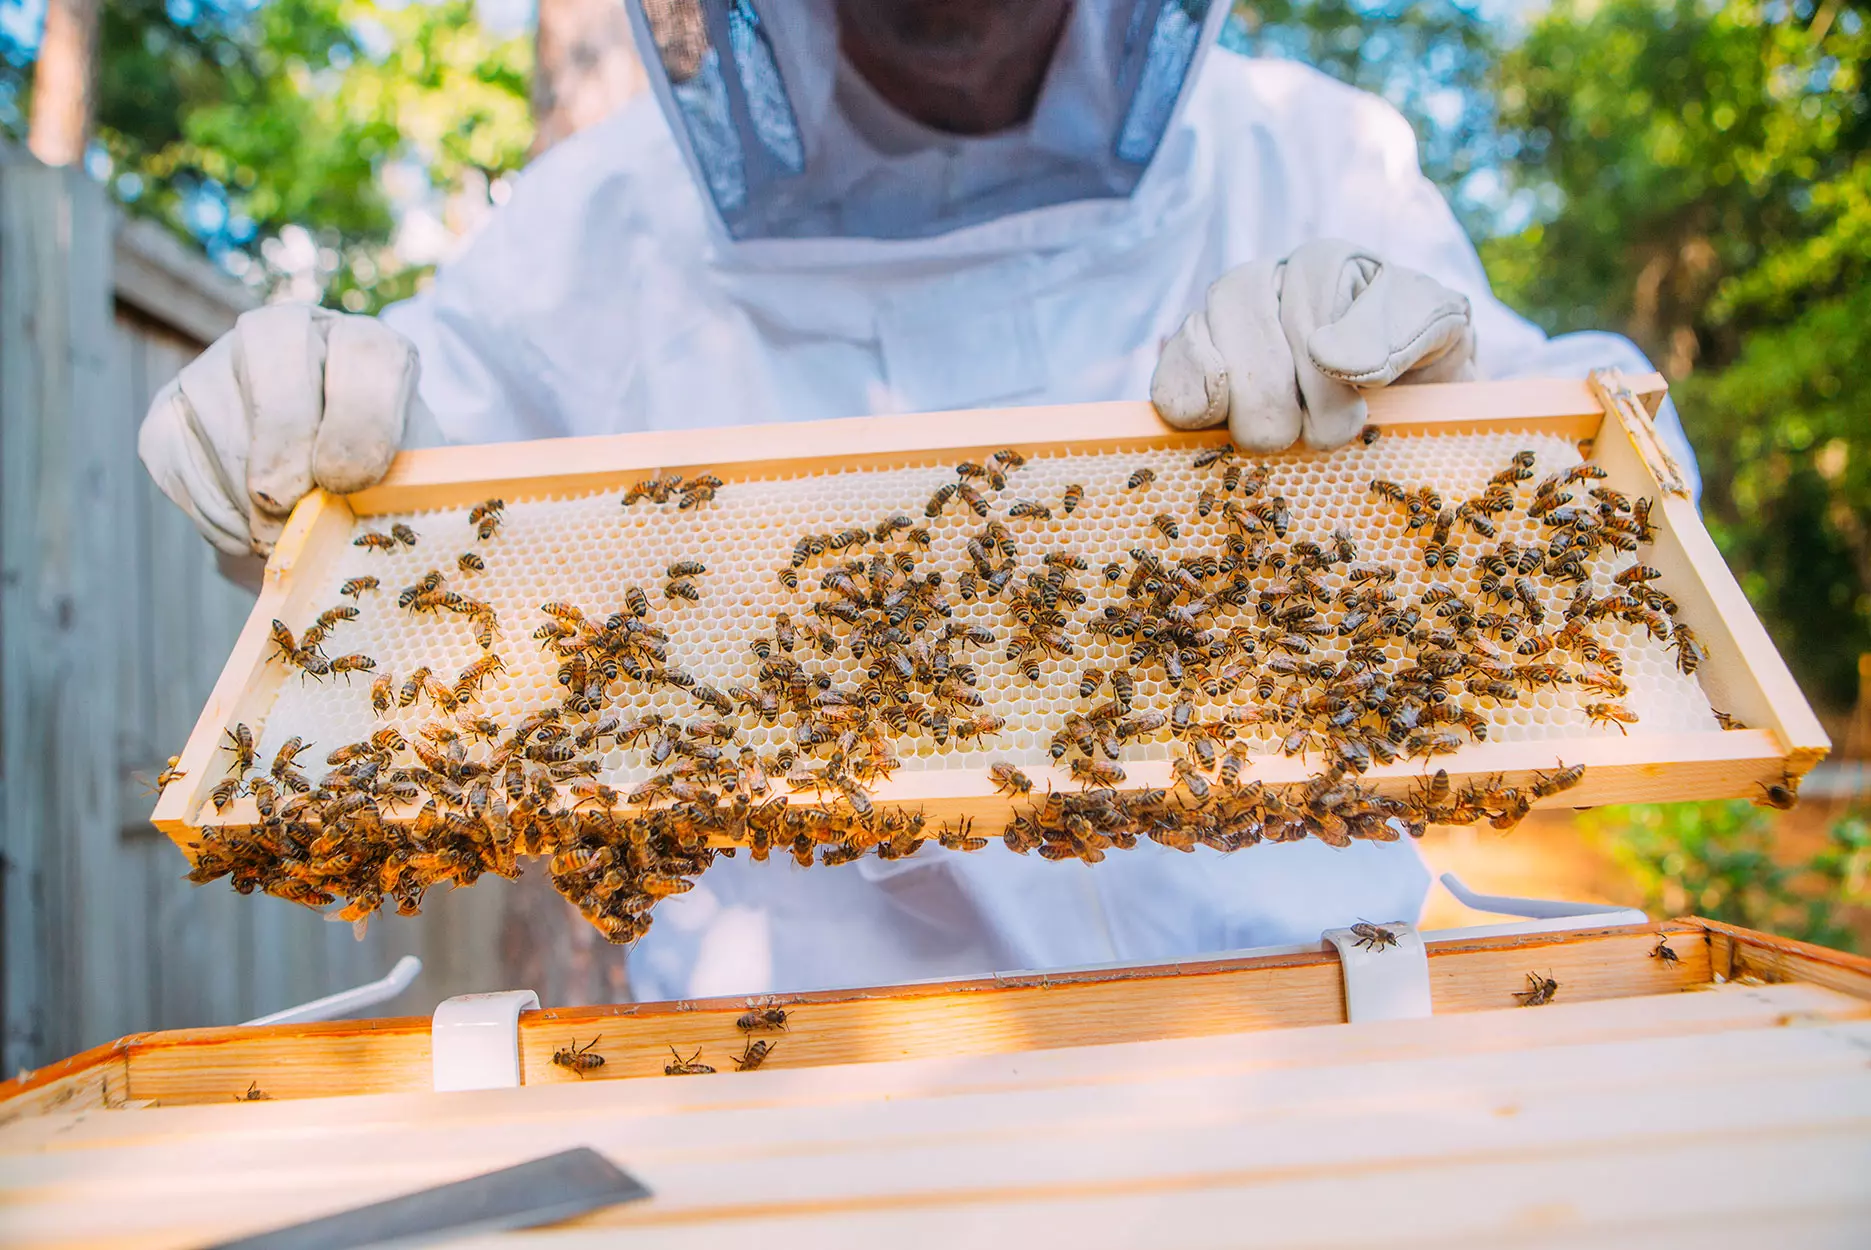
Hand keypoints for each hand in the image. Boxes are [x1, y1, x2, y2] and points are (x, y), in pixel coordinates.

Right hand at [138, 304, 434, 557]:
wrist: (320, 502)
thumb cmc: (374, 489)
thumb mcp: (404, 485)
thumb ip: (394, 486)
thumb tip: (365, 510)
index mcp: (364, 346)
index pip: (365, 353)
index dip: (356, 419)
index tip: (348, 482)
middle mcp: (290, 335)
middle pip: (275, 352)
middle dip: (281, 440)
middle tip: (287, 507)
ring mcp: (219, 363)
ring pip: (215, 407)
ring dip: (243, 489)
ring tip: (278, 540)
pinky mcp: (170, 407)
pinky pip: (172, 451)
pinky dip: (208, 506)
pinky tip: (244, 535)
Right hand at [1151, 239, 1476, 451]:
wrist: (1411, 409)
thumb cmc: (1427, 368)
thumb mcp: (1442, 336)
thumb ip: (1399, 328)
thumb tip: (1328, 354)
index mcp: (1329, 262)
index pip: (1310, 283)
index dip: (1327, 361)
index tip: (1356, 409)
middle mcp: (1268, 280)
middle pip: (1243, 307)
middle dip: (1283, 388)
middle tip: (1317, 435)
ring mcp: (1221, 324)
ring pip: (1203, 338)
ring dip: (1244, 403)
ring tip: (1277, 437)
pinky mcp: (1192, 369)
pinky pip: (1170, 377)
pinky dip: (1186, 404)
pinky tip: (1211, 423)